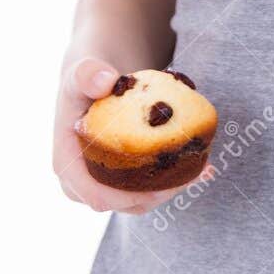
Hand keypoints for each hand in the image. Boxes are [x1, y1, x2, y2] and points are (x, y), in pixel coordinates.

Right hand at [52, 54, 214, 214]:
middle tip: (192, 174)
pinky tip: (204, 166)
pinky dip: (175, 178)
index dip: (127, 197)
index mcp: (68, 163)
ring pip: (141, 199)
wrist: (96, 80)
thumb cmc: (87, 77)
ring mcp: (105, 181)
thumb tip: (106, 81)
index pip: (96, 195)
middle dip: (160, 193)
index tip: (160, 184)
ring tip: (203, 168)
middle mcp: (84, 180)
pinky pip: (149, 186)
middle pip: (125, 202)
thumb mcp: (82, 70)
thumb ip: (87, 73)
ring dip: (173, 188)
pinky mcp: (124, 176)